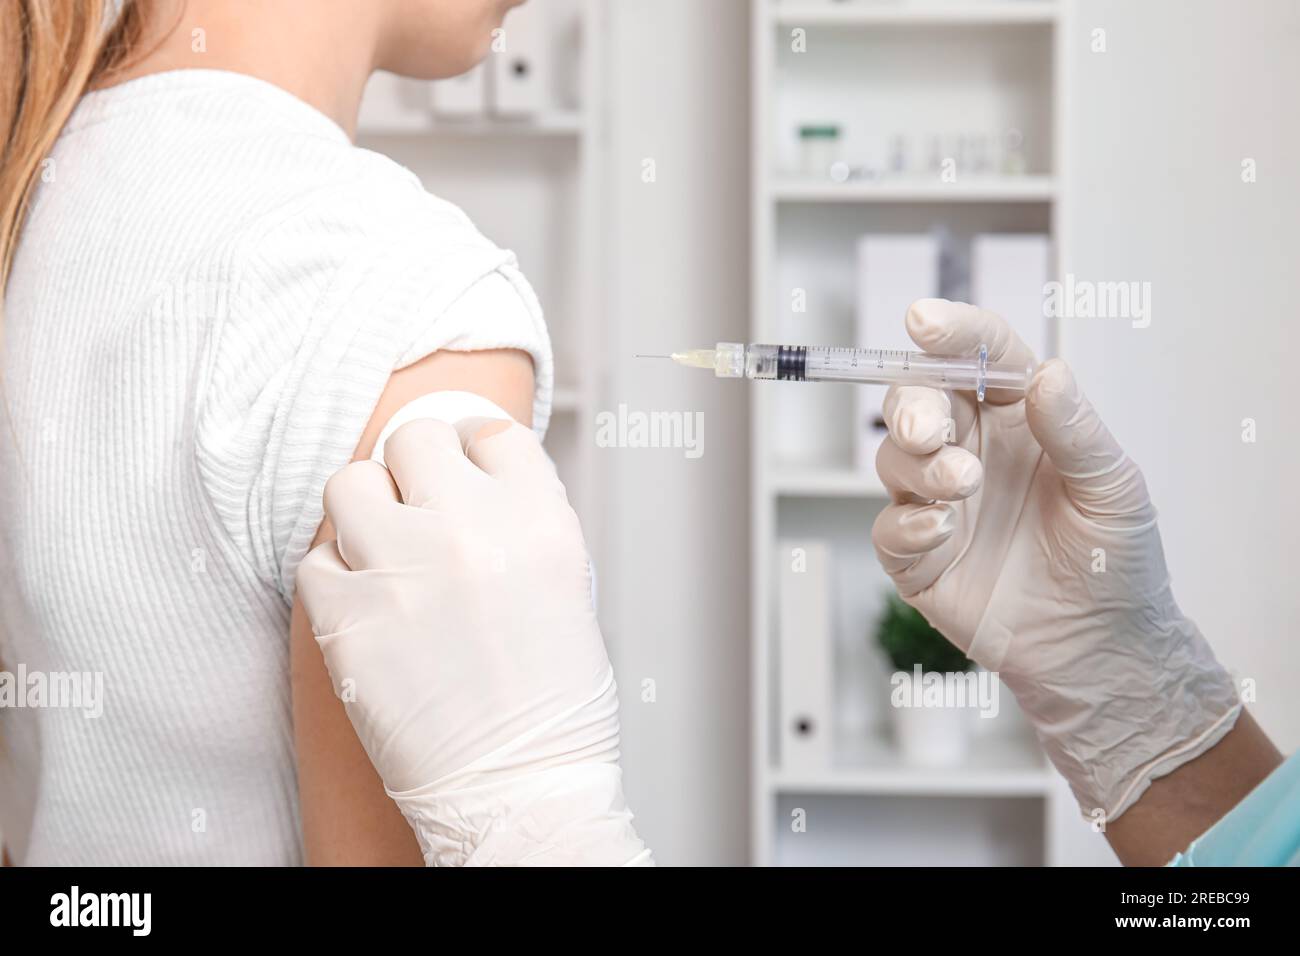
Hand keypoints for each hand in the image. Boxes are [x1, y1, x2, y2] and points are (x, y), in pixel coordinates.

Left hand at [297, 417, 649, 864]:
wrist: (518, 789)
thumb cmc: (552, 707)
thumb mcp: (567, 585)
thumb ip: (520, 520)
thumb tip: (470, 480)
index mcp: (540, 522)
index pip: (491, 435)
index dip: (473, 453)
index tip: (463, 472)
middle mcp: (471, 531)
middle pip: (415, 441)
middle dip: (414, 471)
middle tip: (417, 506)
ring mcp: (403, 570)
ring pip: (349, 483)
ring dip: (364, 510)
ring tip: (382, 549)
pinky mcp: (345, 617)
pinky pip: (315, 559)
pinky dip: (335, 577)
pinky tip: (366, 605)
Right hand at [872, 299, 1239, 819]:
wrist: (1101, 648)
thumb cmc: (1116, 560)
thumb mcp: (1115, 489)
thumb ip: (1077, 431)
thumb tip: (1049, 373)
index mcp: (1020, 420)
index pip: (979, 357)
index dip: (951, 333)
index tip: (924, 321)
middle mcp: (972, 451)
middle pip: (917, 402)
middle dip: (912, 405)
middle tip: (929, 429)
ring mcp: (940, 503)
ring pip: (893, 458)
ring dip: (918, 464)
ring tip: (961, 484)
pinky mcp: (919, 556)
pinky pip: (889, 528)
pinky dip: (907, 522)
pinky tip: (941, 530)